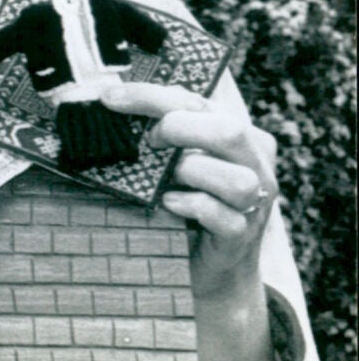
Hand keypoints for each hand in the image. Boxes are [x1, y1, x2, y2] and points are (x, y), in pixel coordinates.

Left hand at [100, 79, 278, 294]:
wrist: (208, 263)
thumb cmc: (185, 203)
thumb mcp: (175, 162)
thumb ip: (160, 135)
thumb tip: (107, 106)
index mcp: (238, 135)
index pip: (198, 102)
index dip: (152, 96)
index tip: (109, 99)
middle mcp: (254, 164)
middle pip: (231, 132)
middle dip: (180, 129)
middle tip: (149, 141)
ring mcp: (254, 201)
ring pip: (237, 179)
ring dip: (191, 173)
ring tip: (164, 180)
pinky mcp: (241, 233)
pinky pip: (223, 216)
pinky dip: (192, 206)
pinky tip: (169, 204)